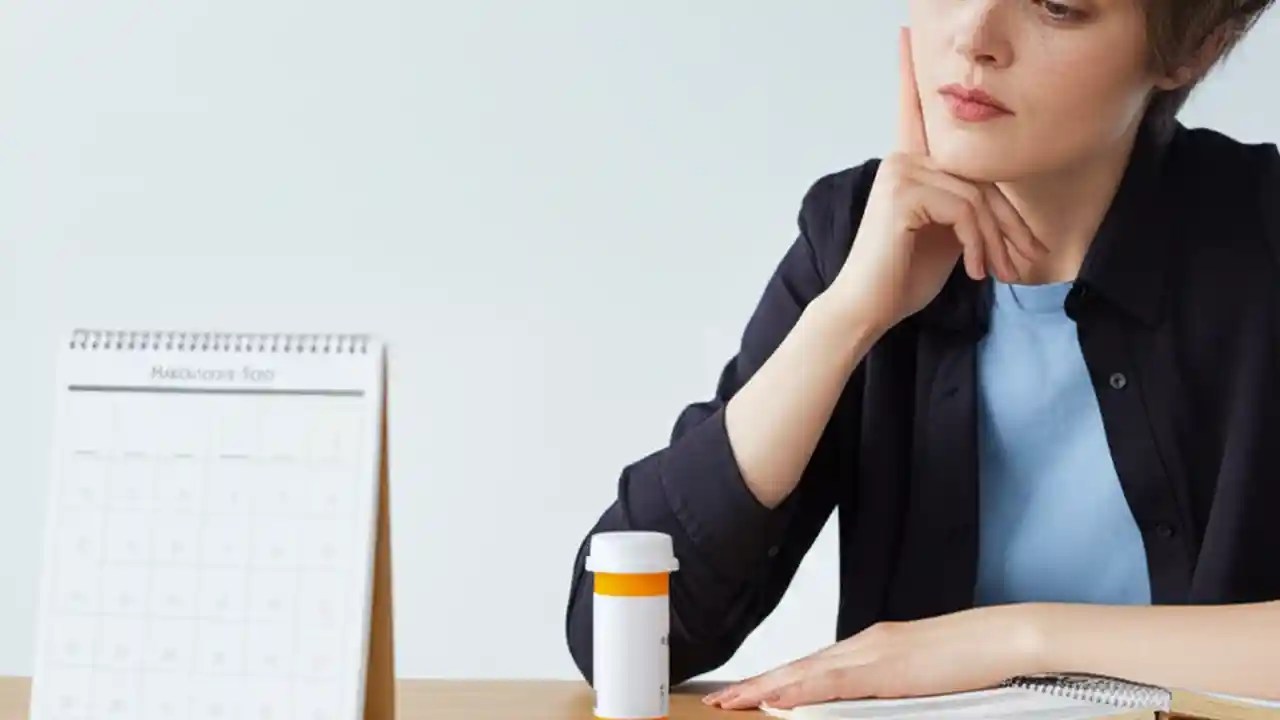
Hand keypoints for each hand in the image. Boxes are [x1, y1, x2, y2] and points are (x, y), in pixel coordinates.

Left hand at [702, 605, 1046, 710]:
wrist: (1004, 638)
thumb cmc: (971, 660)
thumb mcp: (919, 680)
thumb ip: (885, 689)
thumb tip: (857, 707)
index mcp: (870, 648)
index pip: (811, 666)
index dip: (774, 680)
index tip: (744, 691)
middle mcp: (863, 645)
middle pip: (798, 666)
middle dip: (757, 684)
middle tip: (720, 698)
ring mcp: (872, 652)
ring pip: (805, 672)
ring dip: (765, 688)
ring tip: (731, 700)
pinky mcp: (886, 667)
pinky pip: (833, 682)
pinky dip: (800, 690)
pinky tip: (776, 700)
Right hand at [829, 28, 1046, 334]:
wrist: (869, 307)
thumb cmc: (902, 276)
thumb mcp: (946, 235)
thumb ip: (964, 206)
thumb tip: (994, 204)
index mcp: (909, 163)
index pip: (913, 111)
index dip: (909, 72)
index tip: (905, 33)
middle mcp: (902, 158)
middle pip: (979, 176)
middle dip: (1008, 223)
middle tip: (1027, 260)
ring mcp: (902, 171)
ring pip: (977, 196)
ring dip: (997, 241)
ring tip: (1000, 274)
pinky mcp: (904, 192)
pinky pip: (965, 209)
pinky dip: (979, 243)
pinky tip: (975, 270)